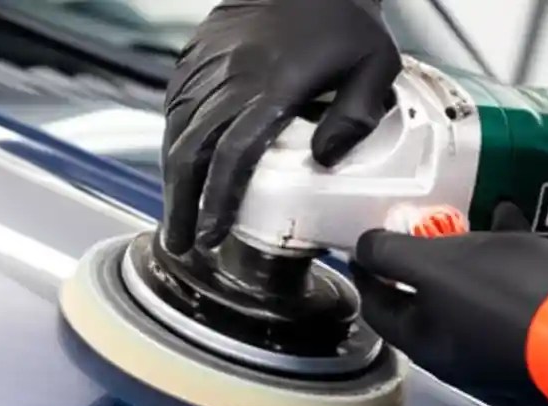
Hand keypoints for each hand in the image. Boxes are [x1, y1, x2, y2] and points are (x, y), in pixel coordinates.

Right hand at [162, 0, 400, 254]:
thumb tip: (325, 161)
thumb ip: (357, 116)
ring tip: (176, 216)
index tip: (213, 235)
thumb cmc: (344, 20)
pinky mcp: (195, 56)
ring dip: (171, 179)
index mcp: (275, 87)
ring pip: (176, 131)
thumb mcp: (376, 65)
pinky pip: (175, 105)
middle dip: (181, 204)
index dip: (218, 200)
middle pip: (192, 151)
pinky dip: (171, 141)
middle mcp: (233, 77)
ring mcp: (209, 65)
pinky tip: (176, 168)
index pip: (235, 154)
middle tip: (183, 242)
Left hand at [352, 204, 547, 401]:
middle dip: (420, 256)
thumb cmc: (506, 300)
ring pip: (470, 286)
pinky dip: (508, 250)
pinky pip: (511, 283)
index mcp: (423, 340)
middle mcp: (456, 347)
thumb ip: (391, 255)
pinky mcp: (535, 324)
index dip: (365, 272)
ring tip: (467, 216)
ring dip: (466, 250)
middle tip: (418, 223)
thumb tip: (364, 247)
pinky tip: (512, 219)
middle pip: (423, 296)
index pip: (377, 306)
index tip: (364, 242)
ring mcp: (497, 338)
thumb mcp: (435, 268)